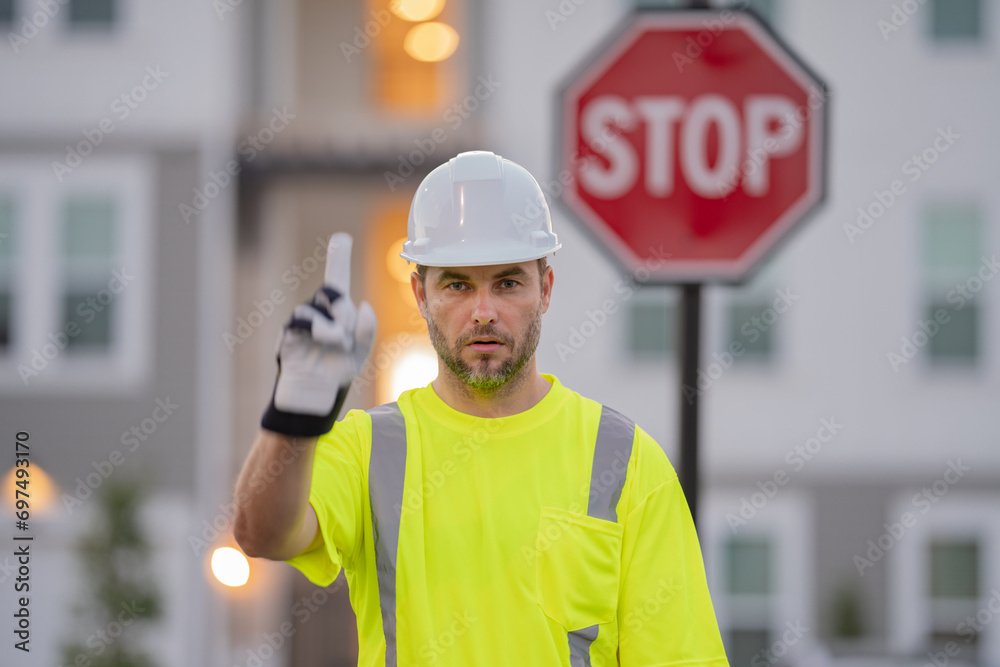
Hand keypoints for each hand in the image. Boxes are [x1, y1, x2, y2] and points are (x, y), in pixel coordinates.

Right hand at [261, 233, 376, 436]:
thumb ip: (366, 329)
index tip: (341, 237)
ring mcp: (303, 322)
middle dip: (344, 311)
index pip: (338, 280)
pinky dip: (318, 329)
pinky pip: (302, 320)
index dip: (338, 257)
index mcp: (338, 314)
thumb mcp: (359, 353)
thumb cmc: (335, 373)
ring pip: (319, 305)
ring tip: (336, 345)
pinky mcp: (289, 334)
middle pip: (333, 291)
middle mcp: (319, 313)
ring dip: (334, 326)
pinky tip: (324, 342)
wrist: (314, 397)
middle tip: (347, 336)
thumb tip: (364, 304)